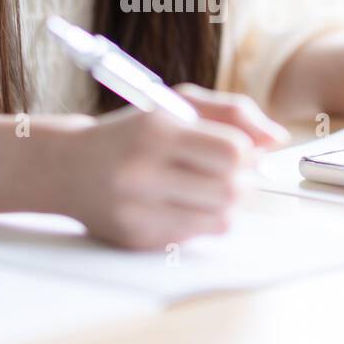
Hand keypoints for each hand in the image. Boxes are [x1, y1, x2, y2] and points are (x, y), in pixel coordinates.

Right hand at [58, 85, 287, 249]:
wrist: (67, 168)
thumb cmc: (132, 134)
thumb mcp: (176, 106)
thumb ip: (231, 113)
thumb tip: (276, 139)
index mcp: (156, 129)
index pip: (232, 151)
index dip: (245, 154)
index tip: (235, 152)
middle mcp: (143, 170)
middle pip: (230, 189)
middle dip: (240, 183)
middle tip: (226, 175)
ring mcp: (137, 208)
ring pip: (221, 218)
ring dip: (226, 205)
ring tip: (207, 190)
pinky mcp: (137, 237)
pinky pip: (197, 237)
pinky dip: (203, 222)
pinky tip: (184, 206)